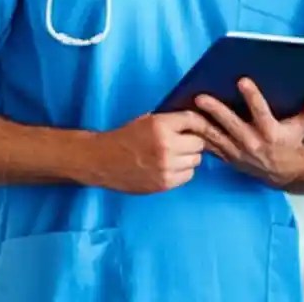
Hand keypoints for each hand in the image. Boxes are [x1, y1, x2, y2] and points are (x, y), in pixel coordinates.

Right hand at [90, 110, 221, 193]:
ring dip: (189, 157)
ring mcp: (166, 167)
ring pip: (196, 160)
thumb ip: (173, 121)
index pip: (194, 121)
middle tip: (183, 142)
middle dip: (193, 141)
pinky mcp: (164, 183)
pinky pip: (188, 175)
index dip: (201, 123)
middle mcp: (166, 146)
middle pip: (199, 143)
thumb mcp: (148, 120)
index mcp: (160, 126)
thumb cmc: (125, 137)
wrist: (101, 161)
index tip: (202, 126)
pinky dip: (183, 171)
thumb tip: (201, 120)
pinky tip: (170, 166)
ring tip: (175, 155)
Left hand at [194, 78, 303, 187]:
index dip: (252, 96)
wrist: (281, 171)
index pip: (260, 112)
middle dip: (215, 110)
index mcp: (271, 132)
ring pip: (215, 136)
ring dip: (200, 124)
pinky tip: (185, 127)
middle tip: (201, 97)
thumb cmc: (292, 141)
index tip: (242, 80)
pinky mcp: (227, 157)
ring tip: (185, 112)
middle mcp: (252, 142)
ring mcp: (237, 151)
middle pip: (230, 124)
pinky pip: (209, 147)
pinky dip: (197, 137)